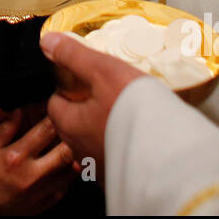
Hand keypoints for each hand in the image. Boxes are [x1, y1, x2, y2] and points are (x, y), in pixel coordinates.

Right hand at [0, 106, 77, 214]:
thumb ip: (4, 127)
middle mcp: (30, 174)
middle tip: (69, 134)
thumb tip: (18, 113)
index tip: (58, 115)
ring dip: (71, 161)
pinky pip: (62, 192)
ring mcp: (37, 193)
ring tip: (68, 152)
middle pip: (66, 153)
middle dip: (70, 140)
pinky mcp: (38, 207)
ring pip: (69, 174)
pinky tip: (58, 173)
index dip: (56, 119)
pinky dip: (64, 181)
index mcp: (16, 155)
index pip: (46, 130)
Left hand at [40, 31, 148, 180]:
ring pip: (93, 143)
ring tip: (125, 114)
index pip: (55, 103)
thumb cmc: (134, 110)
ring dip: (103, 130)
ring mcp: (100, 167)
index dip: (68, 88)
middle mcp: (80, 151)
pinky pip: (114, 158)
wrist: (171, 152)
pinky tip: (137, 136)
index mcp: (69, 125)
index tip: (85, 80)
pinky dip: (121, 146)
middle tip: (107, 94)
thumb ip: (73, 55)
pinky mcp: (122, 177)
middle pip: (73, 125)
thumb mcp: (102, 70)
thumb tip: (48, 42)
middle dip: (85, 109)